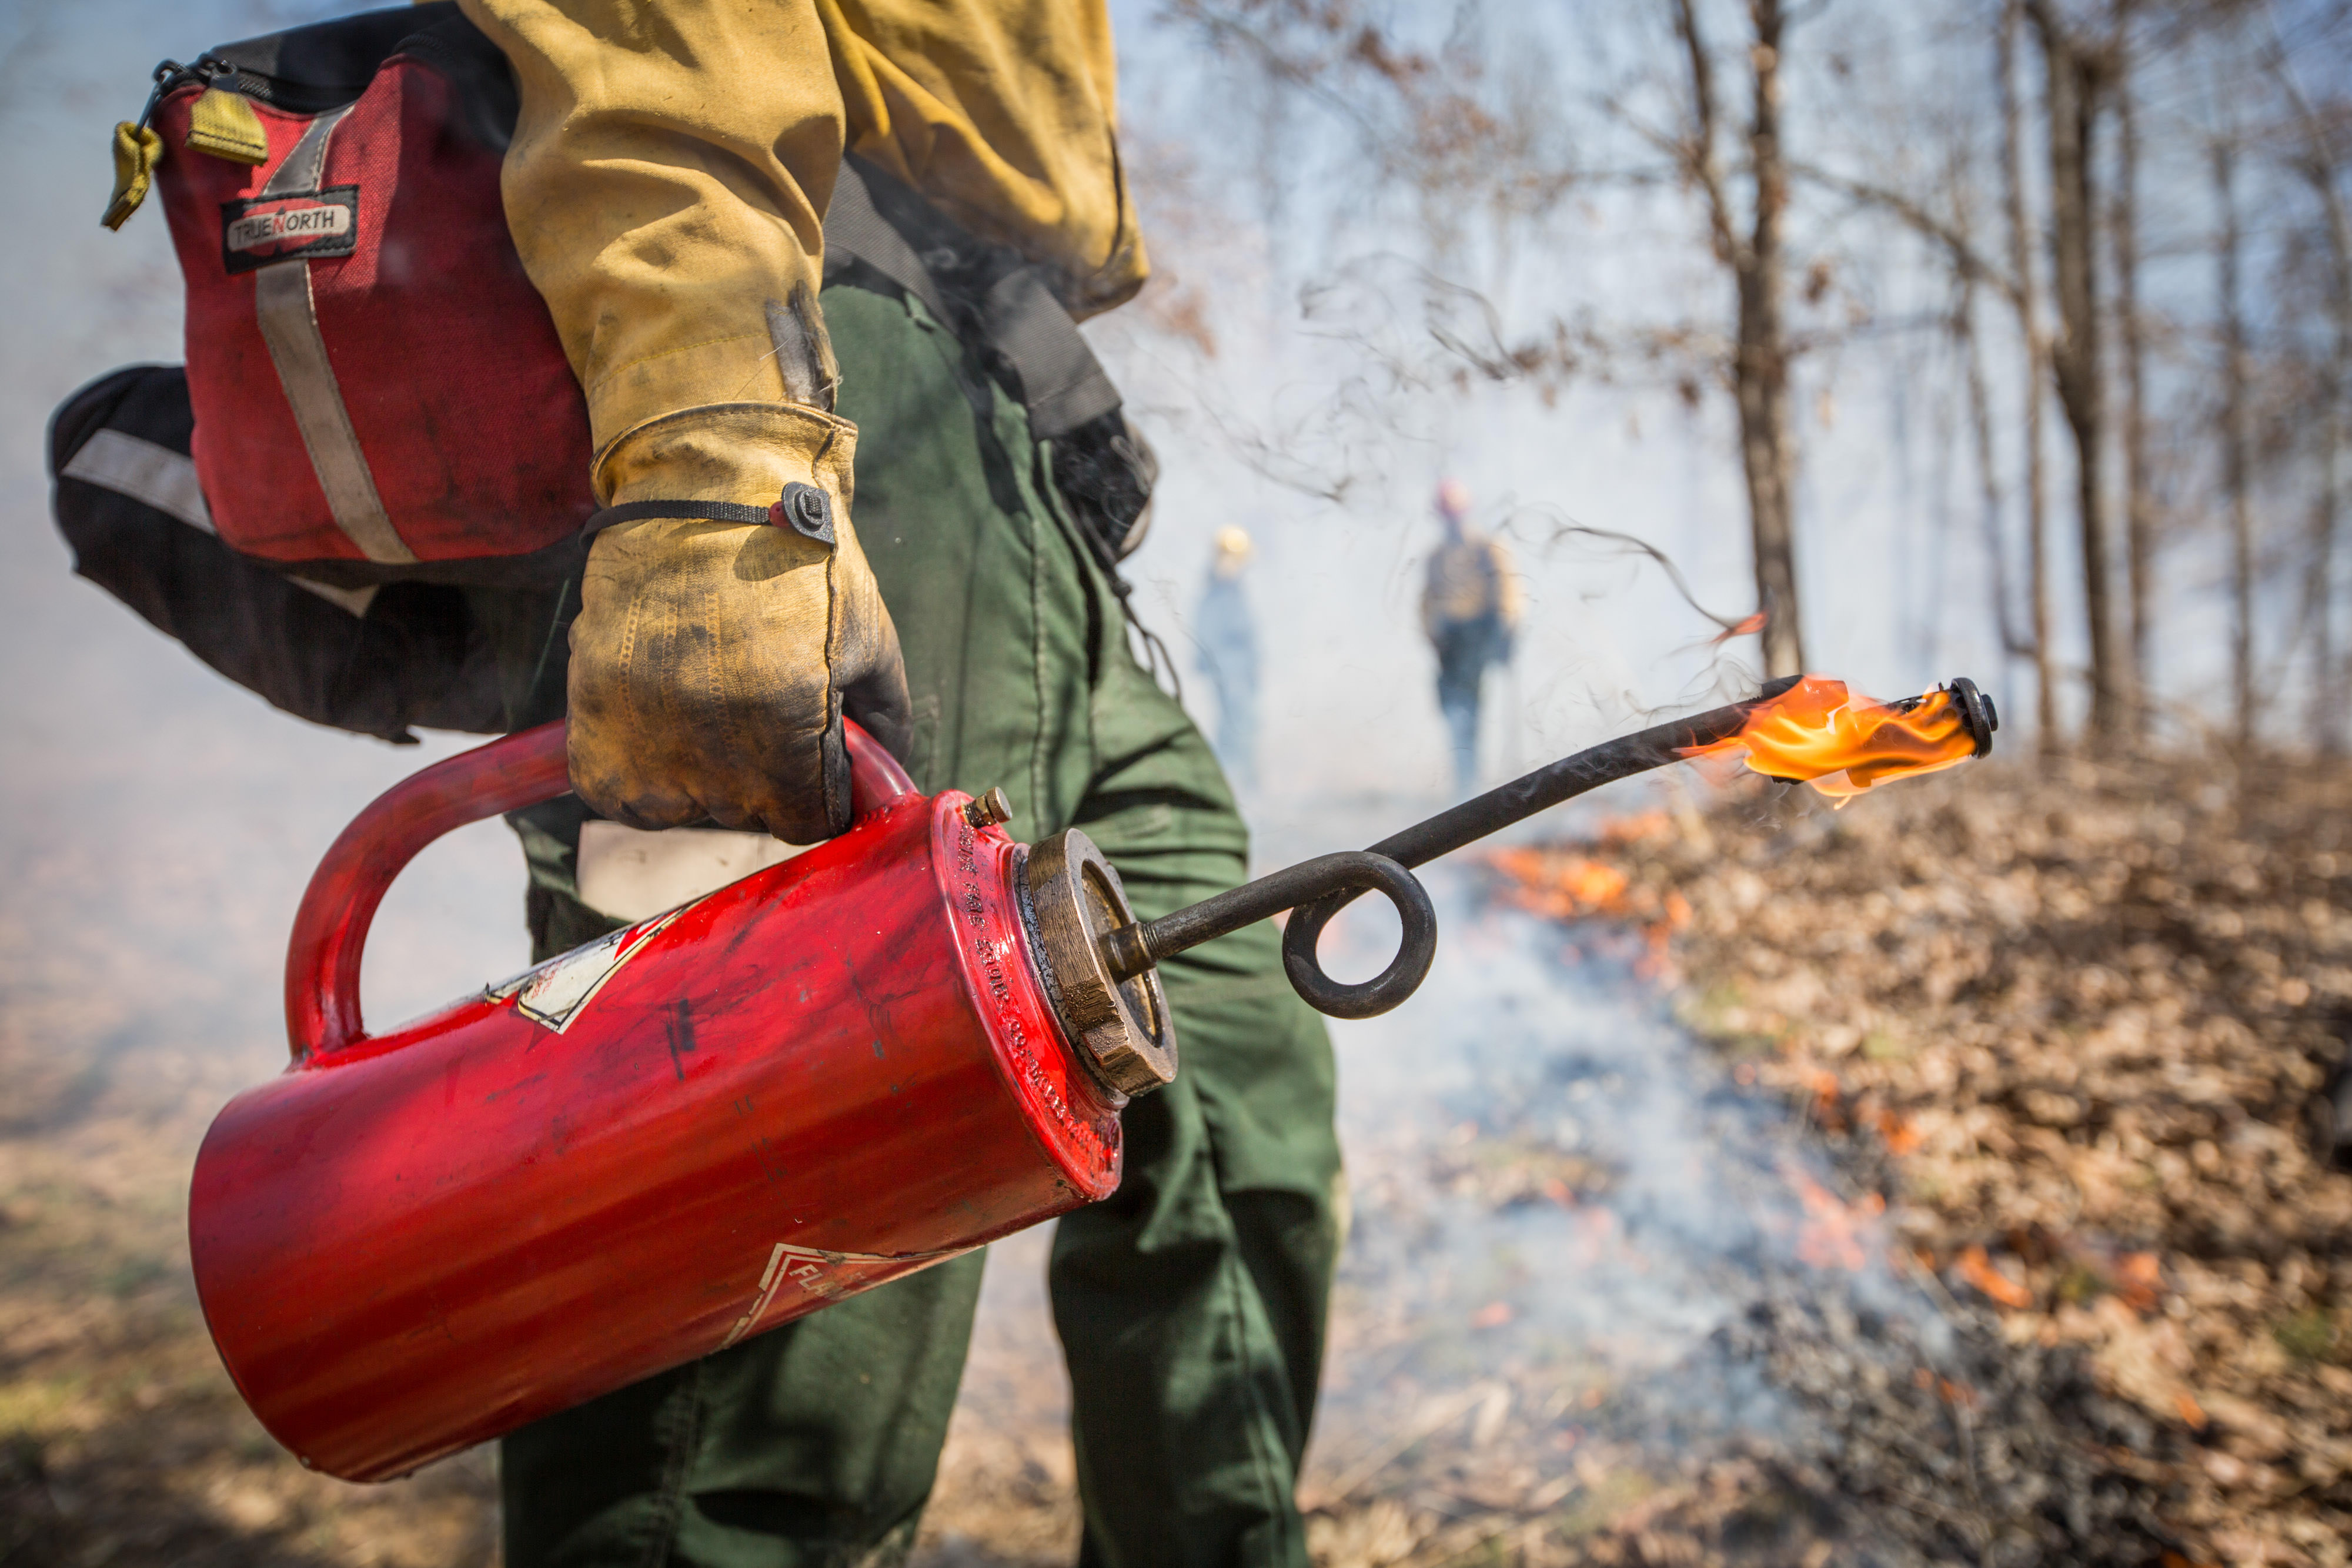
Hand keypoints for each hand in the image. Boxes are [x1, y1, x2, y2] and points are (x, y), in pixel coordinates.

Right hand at [565, 404, 911, 842]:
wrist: (705, 489)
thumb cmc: (799, 558)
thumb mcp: (869, 635)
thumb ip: (887, 718)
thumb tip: (891, 775)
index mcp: (789, 736)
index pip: (806, 824)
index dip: (815, 797)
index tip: (811, 766)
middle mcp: (715, 753)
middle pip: (746, 816)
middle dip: (762, 780)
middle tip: (757, 714)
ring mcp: (647, 742)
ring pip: (682, 809)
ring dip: (698, 778)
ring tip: (707, 705)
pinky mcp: (593, 723)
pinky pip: (620, 794)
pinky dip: (640, 774)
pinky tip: (662, 722)